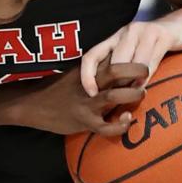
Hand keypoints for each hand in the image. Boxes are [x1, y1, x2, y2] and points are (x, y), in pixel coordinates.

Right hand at [14, 62, 148, 135]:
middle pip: (114, 71)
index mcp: (87, 71)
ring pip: (112, 97)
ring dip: (131, 95)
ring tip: (142, 93)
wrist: (33, 105)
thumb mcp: (77, 73)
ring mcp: (86, 103)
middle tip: (148, 71)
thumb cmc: (60, 88)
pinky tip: (128, 119)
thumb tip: (122, 63)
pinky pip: (106, 127)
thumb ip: (97, 69)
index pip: (111, 58)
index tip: (143, 56)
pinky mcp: (84, 121)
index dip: (129, 56)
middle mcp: (88, 85)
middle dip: (135, 70)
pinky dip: (120, 125)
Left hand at [80, 15, 181, 94]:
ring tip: (132, 94)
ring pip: (132, 63)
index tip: (91, 92)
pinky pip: (150, 60)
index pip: (92, 55)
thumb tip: (108, 91)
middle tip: (117, 99)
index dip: (87, 75)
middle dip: (115, 83)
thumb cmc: (157, 44)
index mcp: (116, 37)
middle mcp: (127, 32)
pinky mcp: (162, 36)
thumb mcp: (136, 52)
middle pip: (114, 62)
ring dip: (131, 82)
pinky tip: (143, 86)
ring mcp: (144, 32)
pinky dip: (145, 76)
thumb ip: (123, 65)